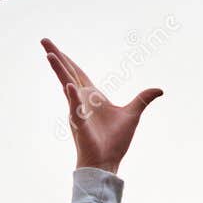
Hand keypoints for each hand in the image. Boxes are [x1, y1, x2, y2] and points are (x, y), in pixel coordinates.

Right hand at [42, 38, 162, 173]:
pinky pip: (75, 108)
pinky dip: (72, 97)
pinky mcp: (80, 124)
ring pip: (67, 85)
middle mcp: (82, 100)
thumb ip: (142, 99)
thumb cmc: (115, 142)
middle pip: (68, 73)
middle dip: (56, 56)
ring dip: (59, 70)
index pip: (78, 73)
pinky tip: (68, 86)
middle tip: (44, 40)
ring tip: (49, 55)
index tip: (57, 49)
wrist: (107, 162)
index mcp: (92, 97)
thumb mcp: (132, 114)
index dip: (68, 60)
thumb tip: (159, 89)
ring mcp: (78, 110)